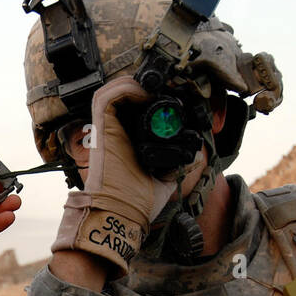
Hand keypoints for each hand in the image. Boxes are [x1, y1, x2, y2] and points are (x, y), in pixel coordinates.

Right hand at [51, 76, 179, 278]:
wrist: (122, 212)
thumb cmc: (138, 201)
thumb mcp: (165, 178)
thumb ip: (175, 164)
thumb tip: (194, 155)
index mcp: (128, 140)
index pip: (139, 108)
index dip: (157, 97)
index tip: (180, 96)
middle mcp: (116, 130)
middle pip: (128, 94)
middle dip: (151, 85)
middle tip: (173, 85)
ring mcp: (107, 128)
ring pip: (116, 90)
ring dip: (138, 83)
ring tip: (160, 87)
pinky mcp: (101, 128)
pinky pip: (108, 96)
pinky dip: (127, 88)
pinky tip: (147, 93)